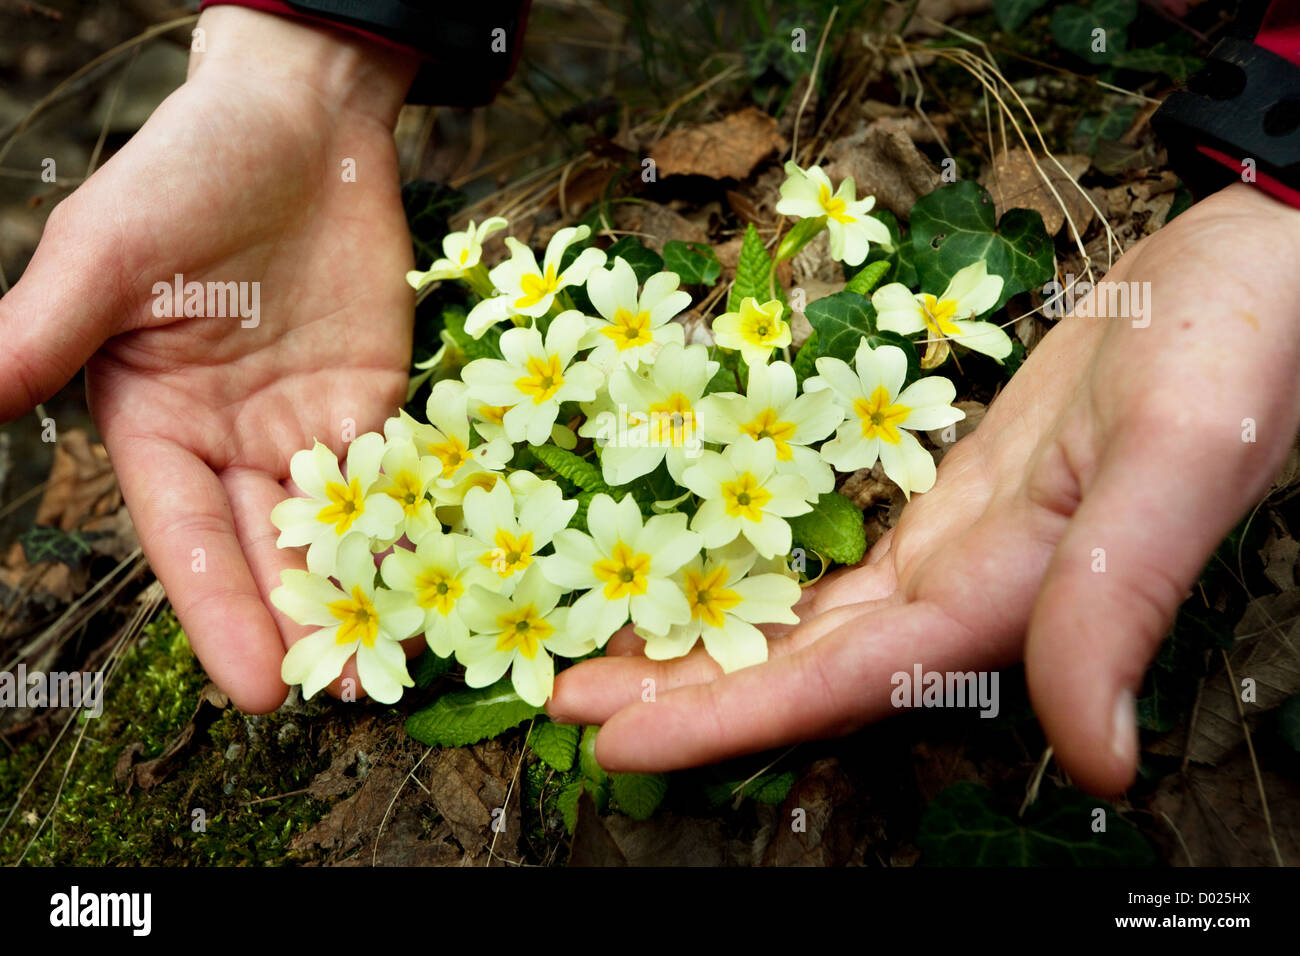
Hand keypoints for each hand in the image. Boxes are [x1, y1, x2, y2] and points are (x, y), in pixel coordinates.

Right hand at [0, 7, 418, 711]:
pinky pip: (400, 477)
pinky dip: (422, 525)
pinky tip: (452, 577)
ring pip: (339, 530)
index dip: (220, 613)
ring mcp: (308, 427)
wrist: (299, 123)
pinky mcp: (375, 402)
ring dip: (369, 594)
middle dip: (304, 625)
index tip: (253, 690)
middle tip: (347, 696)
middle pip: (269, 553)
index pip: (187, 540)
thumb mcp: (105, 254)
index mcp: (154, 426)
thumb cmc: (189, 172)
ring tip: (405, 666)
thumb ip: (39, 337)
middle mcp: (230, 443)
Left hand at [549, 182, 1299, 794]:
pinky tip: (707, 577)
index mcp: (1006, 597)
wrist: (1249, 276)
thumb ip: (1121, 598)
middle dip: (682, 694)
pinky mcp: (948, 501)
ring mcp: (953, 549)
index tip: (616, 744)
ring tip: (602, 653)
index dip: (729, 721)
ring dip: (706, 643)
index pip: (842, 684)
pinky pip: (835, 562)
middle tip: (562, 699)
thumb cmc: (1230, 346)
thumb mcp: (1177, 454)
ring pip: (808, 621)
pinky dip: (761, 578)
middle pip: (801, 668)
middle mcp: (966, 593)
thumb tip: (1100, 758)